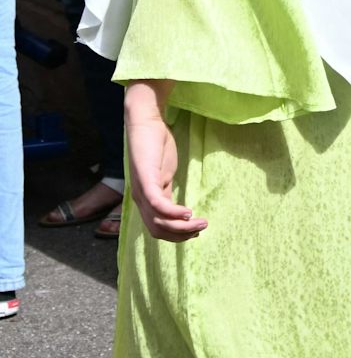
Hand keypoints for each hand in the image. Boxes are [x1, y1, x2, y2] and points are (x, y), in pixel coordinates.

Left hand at [124, 81, 205, 241]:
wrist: (146, 123)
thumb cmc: (156, 145)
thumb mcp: (164, 172)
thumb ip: (167, 189)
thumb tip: (179, 203)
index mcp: (146, 199)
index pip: (157, 227)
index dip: (176, 235)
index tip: (196, 230)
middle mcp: (140, 199)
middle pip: (157, 230)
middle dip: (181, 235)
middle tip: (202, 228)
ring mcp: (142, 191)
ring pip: (158, 222)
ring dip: (182, 227)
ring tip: (202, 222)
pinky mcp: (146, 180)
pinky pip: (159, 205)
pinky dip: (174, 213)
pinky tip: (189, 212)